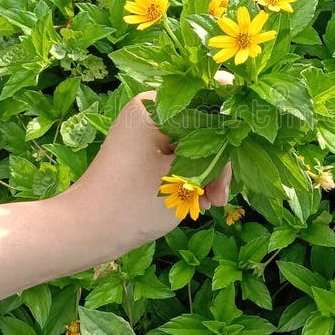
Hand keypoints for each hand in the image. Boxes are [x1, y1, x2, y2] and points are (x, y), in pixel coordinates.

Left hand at [63, 93, 230, 256]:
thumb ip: (213, 153)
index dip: (229, 124)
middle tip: (220, 196)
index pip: (206, 102)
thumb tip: (235, 137)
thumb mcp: (182, 177)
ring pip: (193, 145)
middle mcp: (149, 114)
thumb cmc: (132, 202)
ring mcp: (146, 134)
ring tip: (211, 203)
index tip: (245, 147)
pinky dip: (191, 177)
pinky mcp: (145, 154)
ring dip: (207, 173)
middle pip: (201, 127)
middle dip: (217, 161)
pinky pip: (179, 157)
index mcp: (152, 107)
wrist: (88, 232)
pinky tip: (199, 201)